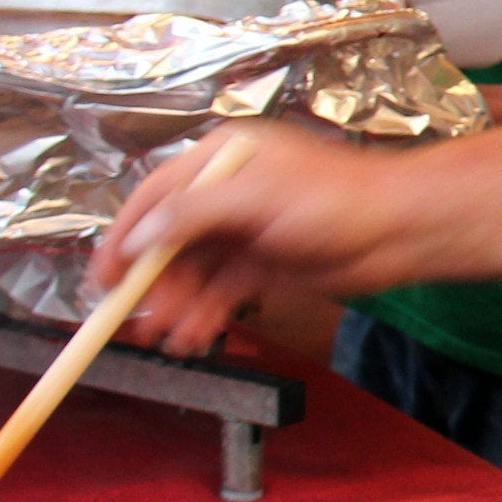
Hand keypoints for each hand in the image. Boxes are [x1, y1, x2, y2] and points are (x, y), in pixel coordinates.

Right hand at [95, 126, 439, 355]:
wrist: (399, 231)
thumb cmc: (338, 200)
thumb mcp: (257, 199)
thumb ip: (194, 215)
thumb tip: (142, 237)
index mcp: (220, 162)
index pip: (155, 197)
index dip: (125, 236)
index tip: (102, 277)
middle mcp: (226, 194)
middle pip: (168, 241)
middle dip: (150, 284)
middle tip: (135, 321)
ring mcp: (244, 232)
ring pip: (192, 274)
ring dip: (175, 306)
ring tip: (167, 339)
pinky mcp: (262, 267)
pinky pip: (218, 294)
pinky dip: (203, 316)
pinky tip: (192, 338)